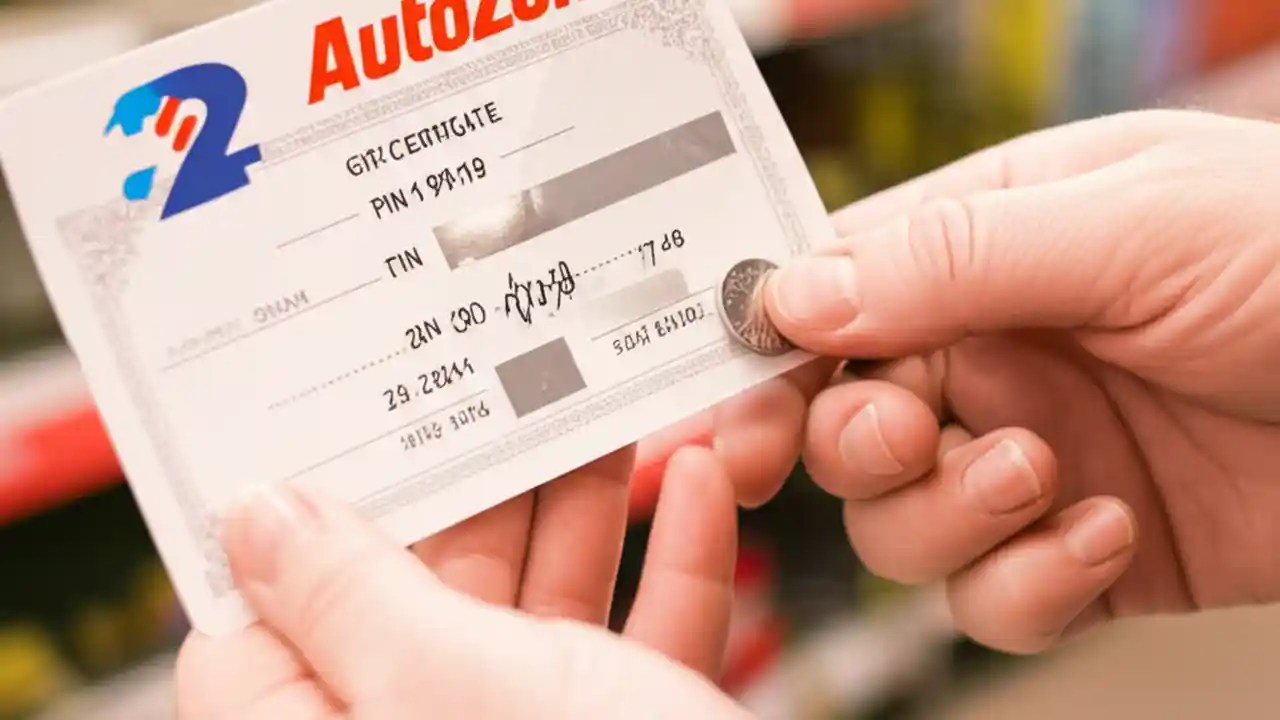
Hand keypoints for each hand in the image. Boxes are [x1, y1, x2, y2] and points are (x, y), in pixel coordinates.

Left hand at [176, 447, 751, 718]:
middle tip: (515, 392)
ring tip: (614, 422)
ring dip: (587, 512)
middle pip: (421, 599)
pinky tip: (692, 493)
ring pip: (538, 615)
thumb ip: (346, 593)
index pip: (265, 628)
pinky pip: (630, 649)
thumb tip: (259, 517)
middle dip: (484, 489)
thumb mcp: (451, 684)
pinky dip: (665, 568)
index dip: (301, 528)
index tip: (356, 430)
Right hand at [764, 110, 1279, 653]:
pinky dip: (1027, 587)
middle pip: (839, 422)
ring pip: (898, 522)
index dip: (765, 355)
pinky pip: (990, 598)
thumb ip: (953, 257)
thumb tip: (799, 295)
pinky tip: (1102, 536)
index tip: (737, 414)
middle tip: (914, 436)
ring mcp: (1028, 455)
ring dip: (948, 517)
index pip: (825, 295)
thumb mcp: (1134, 223)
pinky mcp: (1078, 551)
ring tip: (1040, 478)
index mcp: (981, 246)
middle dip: (854, 444)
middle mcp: (988, 353)